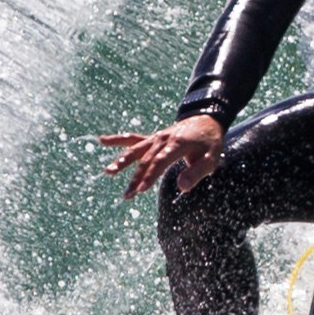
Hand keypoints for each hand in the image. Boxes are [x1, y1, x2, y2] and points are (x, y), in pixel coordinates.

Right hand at [95, 113, 225, 198]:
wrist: (206, 119)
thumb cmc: (210, 142)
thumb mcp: (212, 158)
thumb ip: (198, 172)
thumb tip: (182, 188)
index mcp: (178, 144)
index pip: (160, 162)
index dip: (150, 176)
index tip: (140, 190)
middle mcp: (163, 139)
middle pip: (146, 159)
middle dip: (135, 178)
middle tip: (127, 195)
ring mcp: (156, 137)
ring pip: (136, 149)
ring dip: (121, 161)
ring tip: (108, 171)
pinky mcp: (152, 138)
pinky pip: (133, 138)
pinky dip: (117, 139)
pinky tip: (101, 140)